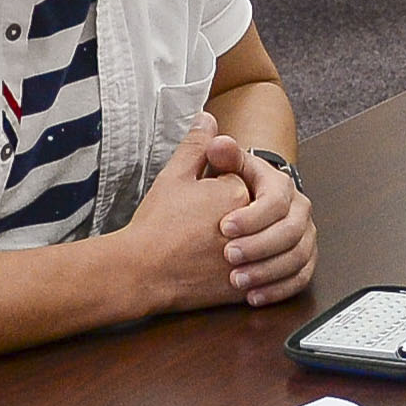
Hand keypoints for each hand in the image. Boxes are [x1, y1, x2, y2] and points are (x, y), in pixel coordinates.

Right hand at [120, 136, 271, 313]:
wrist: (141, 272)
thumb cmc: (155, 226)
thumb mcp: (173, 176)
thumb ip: (196, 146)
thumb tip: (208, 119)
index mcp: (238, 192)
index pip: (246, 181)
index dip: (222, 189)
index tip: (201, 199)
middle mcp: (252, 225)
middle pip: (257, 213)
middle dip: (237, 218)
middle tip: (203, 225)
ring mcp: (251, 257)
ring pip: (263, 246)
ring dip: (246, 245)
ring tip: (212, 247)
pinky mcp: (244, 286)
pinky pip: (263, 277)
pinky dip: (250, 273)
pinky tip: (225, 269)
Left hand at [214, 142, 317, 305]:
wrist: (234, 212)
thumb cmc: (219, 193)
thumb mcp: (213, 170)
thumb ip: (214, 152)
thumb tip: (214, 134)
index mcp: (279, 185)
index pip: (276, 200)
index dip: (252, 216)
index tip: (223, 226)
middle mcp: (298, 210)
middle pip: (291, 231)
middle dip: (259, 247)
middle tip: (229, 256)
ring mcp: (303, 237)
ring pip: (297, 257)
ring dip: (267, 272)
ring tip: (237, 281)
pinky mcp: (302, 262)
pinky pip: (300, 278)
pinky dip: (277, 290)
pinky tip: (253, 296)